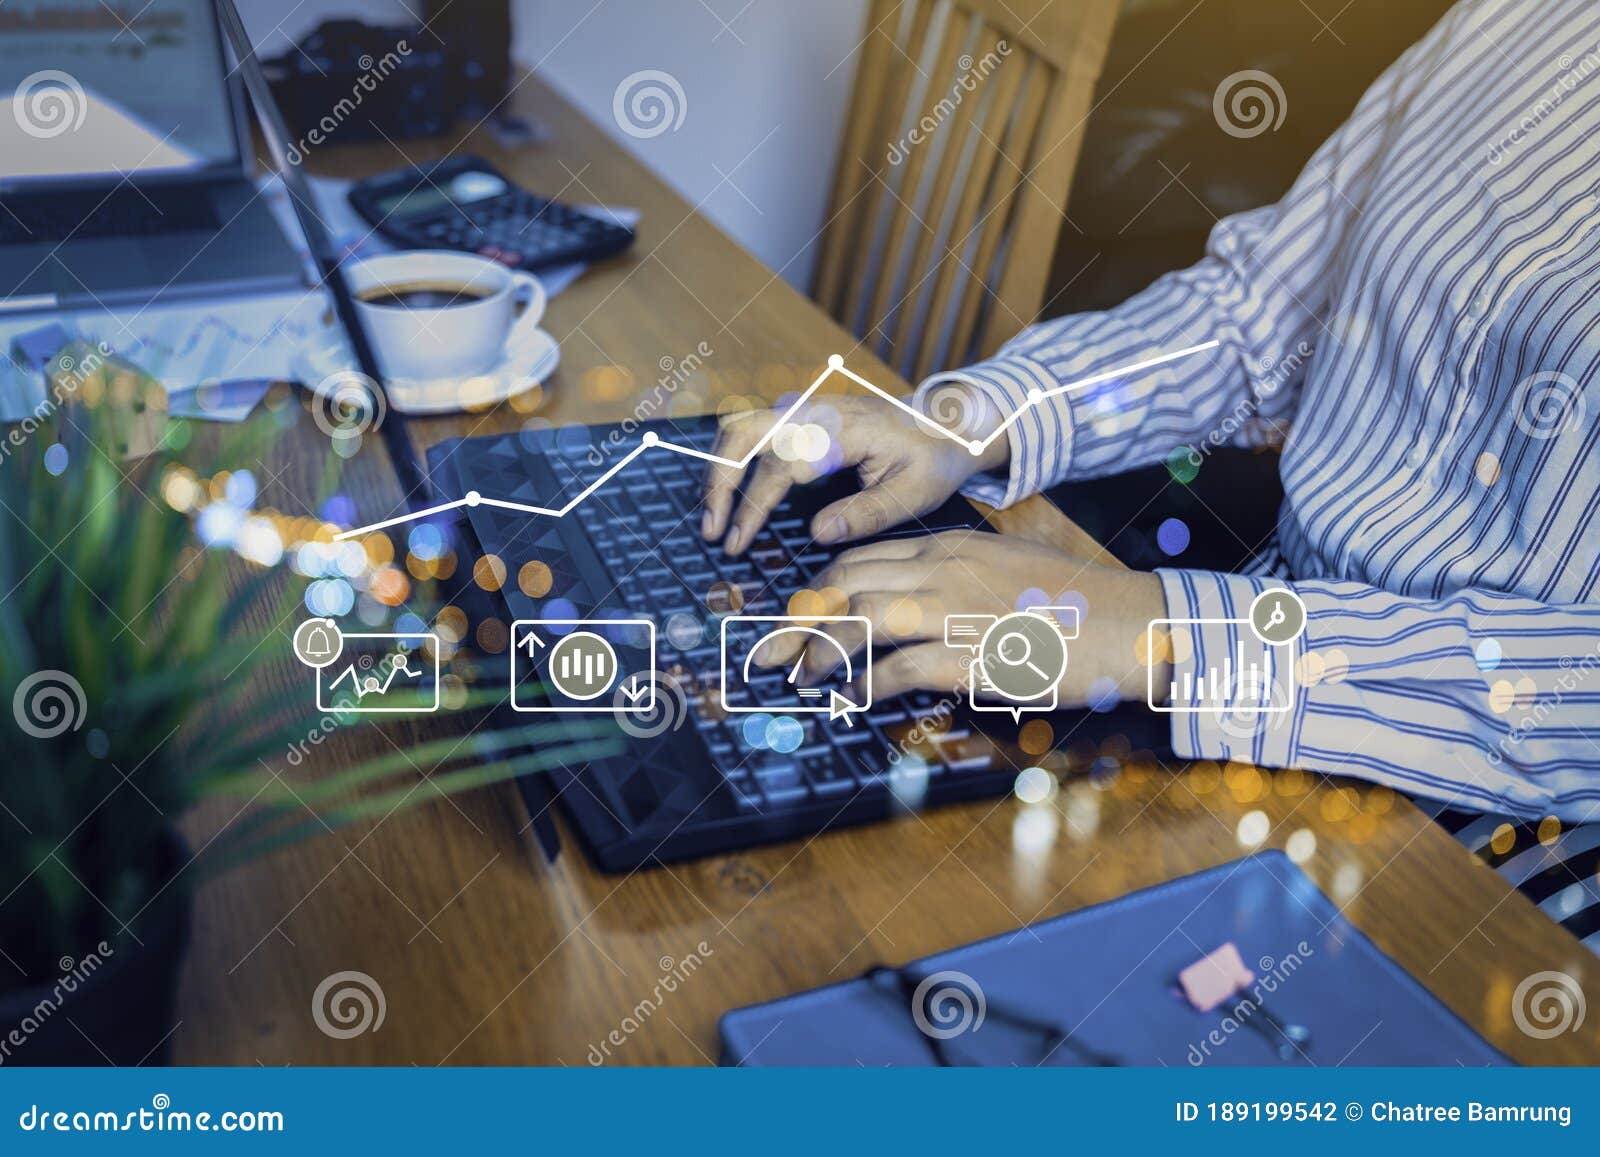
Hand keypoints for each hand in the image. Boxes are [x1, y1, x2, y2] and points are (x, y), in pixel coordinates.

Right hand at [700, 389, 1007, 554]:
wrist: (946, 423)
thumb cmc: (932, 460)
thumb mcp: (913, 493)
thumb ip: (866, 514)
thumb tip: (817, 533)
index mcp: (840, 429)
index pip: (780, 465)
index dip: (752, 505)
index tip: (736, 541)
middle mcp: (815, 411)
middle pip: (743, 431)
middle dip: (719, 480)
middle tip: (712, 529)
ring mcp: (805, 408)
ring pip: (741, 425)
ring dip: (720, 468)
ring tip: (714, 516)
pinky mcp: (801, 415)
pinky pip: (753, 429)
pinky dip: (733, 459)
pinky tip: (731, 495)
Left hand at [755, 532, 1170, 704]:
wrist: (1131, 624)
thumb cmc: (1073, 603)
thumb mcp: (1005, 568)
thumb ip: (954, 576)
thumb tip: (910, 604)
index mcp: (949, 545)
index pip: (858, 559)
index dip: (816, 592)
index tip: (795, 619)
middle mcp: (943, 570)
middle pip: (843, 584)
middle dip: (798, 620)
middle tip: (770, 652)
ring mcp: (955, 611)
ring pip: (858, 619)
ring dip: (818, 651)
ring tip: (798, 679)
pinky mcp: (971, 656)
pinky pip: (898, 668)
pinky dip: (864, 686)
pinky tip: (850, 700)